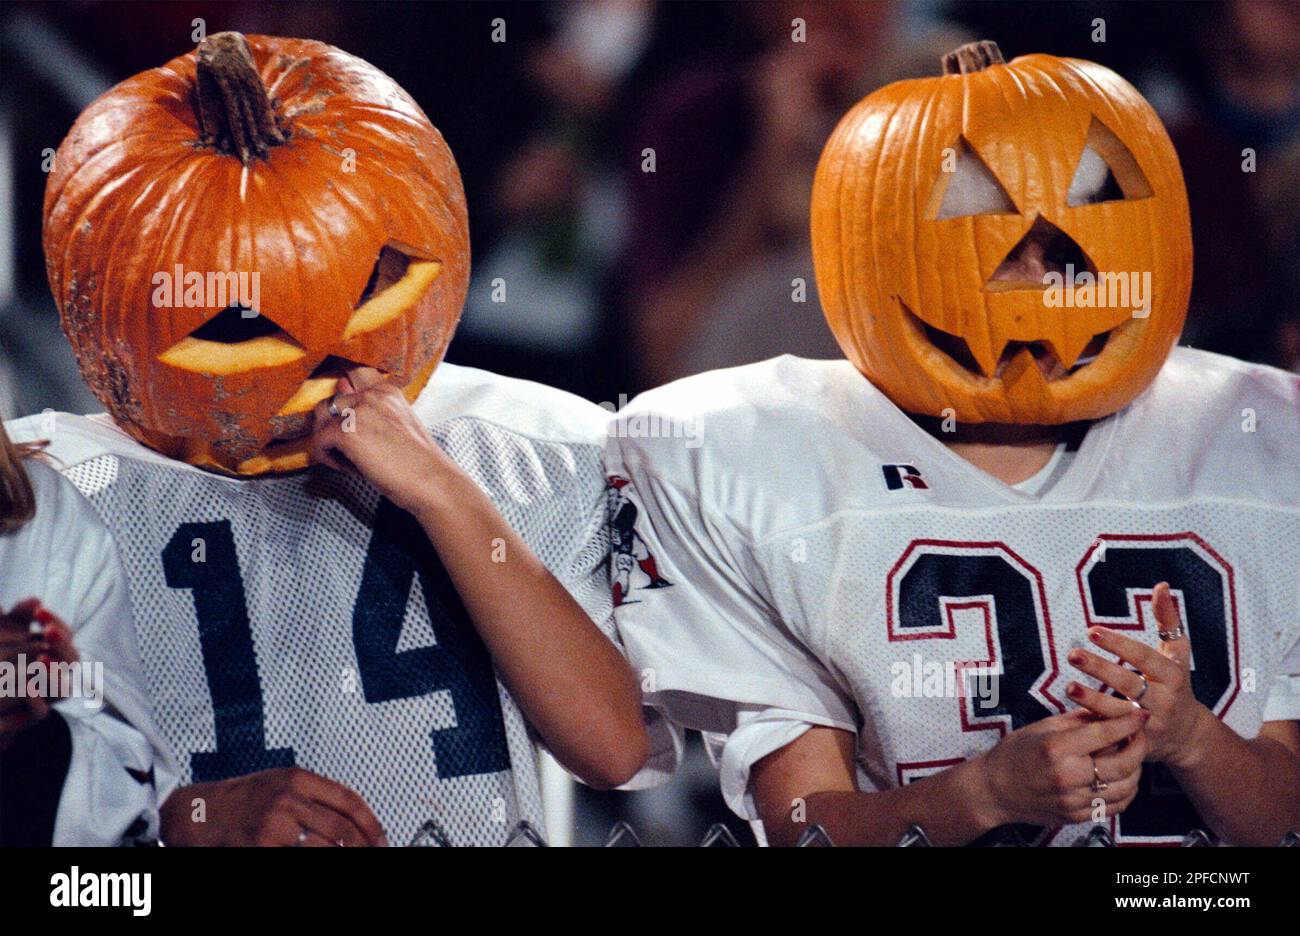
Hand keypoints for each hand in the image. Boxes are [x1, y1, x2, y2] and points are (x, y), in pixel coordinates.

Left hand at [0, 599, 77, 752]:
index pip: (65, 635)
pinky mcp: (28, 717)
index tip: (39, 611)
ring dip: (55, 674)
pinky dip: (35, 700)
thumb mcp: (6, 633)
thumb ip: (19, 616)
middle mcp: (54, 675)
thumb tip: (34, 599)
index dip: (55, 623)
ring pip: (63, 688)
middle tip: (47, 631)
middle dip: (61, 644)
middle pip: (72, 659)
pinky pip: (40, 711)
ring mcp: (44, 697)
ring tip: (41, 658)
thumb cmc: (1, 660)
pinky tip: (26, 686)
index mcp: (52, 652)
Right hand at [161, 767, 386, 846]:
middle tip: (374, 855)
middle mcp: (288, 799)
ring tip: (352, 860)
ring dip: (343, 857)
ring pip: (324, 849)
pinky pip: (297, 861)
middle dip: (362, 848)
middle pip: (341, 830)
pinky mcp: (260, 848)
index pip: (349, 801)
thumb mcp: (281, 783)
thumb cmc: (243, 799)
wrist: (199, 813)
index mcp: (298, 779)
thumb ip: (315, 796)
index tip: (383, 840)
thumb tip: (354, 821)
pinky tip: (322, 863)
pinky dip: (315, 864)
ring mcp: (273, 826)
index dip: (372, 824)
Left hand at [309, 366, 450, 513]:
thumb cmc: (416, 462)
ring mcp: (358, 411)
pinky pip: (318, 440)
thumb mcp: (394, 427)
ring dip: (327, 438)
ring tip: (347, 457)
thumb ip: (367, 408)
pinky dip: (327, 456)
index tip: (348, 418)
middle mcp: (372, 394)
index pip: (354, 375)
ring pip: (320, 417)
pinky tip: (347, 467)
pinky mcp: (346, 432)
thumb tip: (340, 386)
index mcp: (387, 391)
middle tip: (348, 448)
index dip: (345, 396)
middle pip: (331, 401)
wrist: (431, 482)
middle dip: (332, 425)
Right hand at [976, 708, 1147, 826]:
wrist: (994, 789)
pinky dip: (1127, 791)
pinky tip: (1124, 778)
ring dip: (1136, 770)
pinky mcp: (1076, 816)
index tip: (1140, 713)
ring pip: (1125, 787)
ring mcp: (1073, 800)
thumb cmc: (1015, 753)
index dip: (1128, 722)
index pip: (1105, 733)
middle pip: (1123, 763)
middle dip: (1139, 746)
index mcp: (1056, 748)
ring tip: (1132, 756)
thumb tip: (1107, 711)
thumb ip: (1077, 720)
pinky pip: (1115, 806)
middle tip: (1140, 735)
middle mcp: (1067, 776)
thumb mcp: (1041, 727)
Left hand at [1067, 582, 1210, 767]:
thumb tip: (1161, 586)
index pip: (1145, 657)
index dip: (1120, 644)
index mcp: (1174, 675)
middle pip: (1130, 684)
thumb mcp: (1178, 653)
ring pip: (1120, 713)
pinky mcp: (1138, 744)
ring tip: (1068, 687)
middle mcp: (1165, 700)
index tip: (1092, 631)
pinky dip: (1094, 725)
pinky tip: (1071, 715)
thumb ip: (1168, 620)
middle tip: (1072, 654)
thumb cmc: (1177, 684)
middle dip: (1100, 669)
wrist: (1188, 736)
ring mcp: (1151, 724)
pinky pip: (1114, 734)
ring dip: (1093, 700)